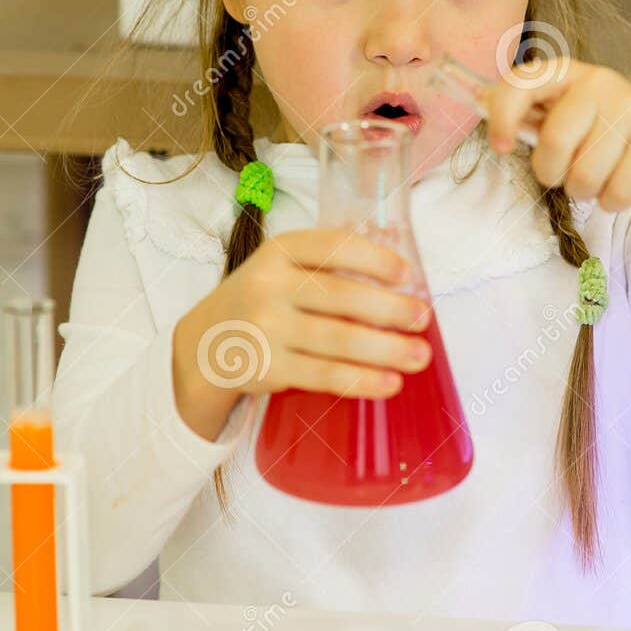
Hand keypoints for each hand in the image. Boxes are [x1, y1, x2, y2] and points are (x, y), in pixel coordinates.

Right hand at [171, 228, 433, 439]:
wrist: (207, 342)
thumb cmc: (265, 299)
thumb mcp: (282, 266)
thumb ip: (328, 267)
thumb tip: (402, 286)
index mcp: (280, 251)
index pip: (332, 246)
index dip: (373, 259)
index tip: (406, 274)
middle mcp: (270, 286)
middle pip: (341, 297)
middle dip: (389, 309)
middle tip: (423, 319)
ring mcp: (267, 329)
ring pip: (338, 340)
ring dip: (386, 349)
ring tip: (419, 356)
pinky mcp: (268, 368)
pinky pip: (324, 375)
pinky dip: (361, 380)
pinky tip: (389, 383)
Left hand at [481, 59, 630, 209]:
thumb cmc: (603, 132)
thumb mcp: (562, 116)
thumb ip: (526, 113)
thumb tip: (477, 102)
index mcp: (564, 74)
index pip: (522, 82)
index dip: (504, 116)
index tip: (501, 147)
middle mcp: (597, 82)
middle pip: (554, 142)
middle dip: (552, 173)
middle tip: (564, 174)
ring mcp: (630, 107)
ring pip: (585, 175)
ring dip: (585, 191)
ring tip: (597, 176)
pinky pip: (616, 191)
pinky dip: (612, 201)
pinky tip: (621, 184)